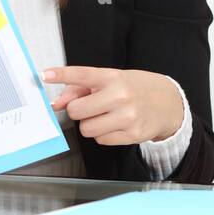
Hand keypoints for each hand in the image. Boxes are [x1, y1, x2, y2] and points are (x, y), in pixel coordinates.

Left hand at [44, 66, 183, 144]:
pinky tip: (115, 125)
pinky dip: (103, 135)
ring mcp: (127, 116)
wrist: (169, 103)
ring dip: (90, 125)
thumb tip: (58, 103)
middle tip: (90, 107)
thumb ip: (81, 89)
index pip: (83, 75)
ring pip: (87, 129)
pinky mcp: (132, 134)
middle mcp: (120, 95)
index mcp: (113, 77)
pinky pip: (101, 140)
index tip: (45, 74)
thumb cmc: (135, 88)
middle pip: (77, 110)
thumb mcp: (112, 80)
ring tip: (105, 116)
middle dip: (78, 110)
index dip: (62, 74)